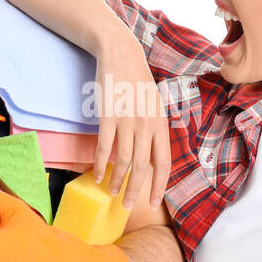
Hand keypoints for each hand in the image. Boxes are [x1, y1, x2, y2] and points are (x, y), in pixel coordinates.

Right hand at [92, 35, 170, 209]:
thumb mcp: (154, 106)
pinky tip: (98, 176)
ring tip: (112, 193)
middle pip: (142, 167)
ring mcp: (127, 122)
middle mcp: (146, 125)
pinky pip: (104, 148)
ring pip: (122, 162)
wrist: (121, 55)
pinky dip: (100, 165)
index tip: (152, 203)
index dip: (158, 186)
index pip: (163, 163)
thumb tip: (150, 158)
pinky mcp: (108, 117)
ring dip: (117, 181)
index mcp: (161, 124)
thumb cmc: (137, 82)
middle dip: (136, 191)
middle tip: (128, 206)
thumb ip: (154, 131)